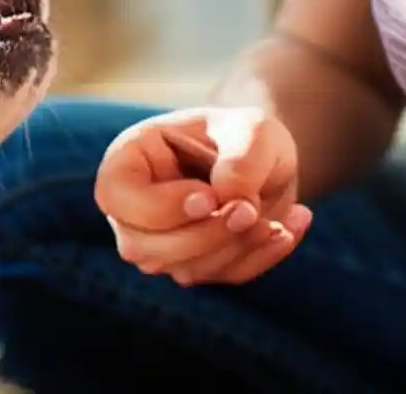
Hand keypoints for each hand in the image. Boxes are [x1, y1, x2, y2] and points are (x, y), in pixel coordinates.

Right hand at [94, 107, 312, 285]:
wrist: (264, 158)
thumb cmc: (244, 133)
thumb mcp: (252, 129)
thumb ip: (241, 160)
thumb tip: (231, 204)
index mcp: (128, 160)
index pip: (115, 197)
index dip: (161, 207)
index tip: (210, 195)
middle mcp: (132, 208)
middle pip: (142, 246)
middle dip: (206, 235)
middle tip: (251, 210)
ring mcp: (158, 241)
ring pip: (182, 269)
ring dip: (238, 247)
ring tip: (287, 216)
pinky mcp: (191, 264)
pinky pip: (221, 276)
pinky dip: (261, 257)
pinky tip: (289, 229)